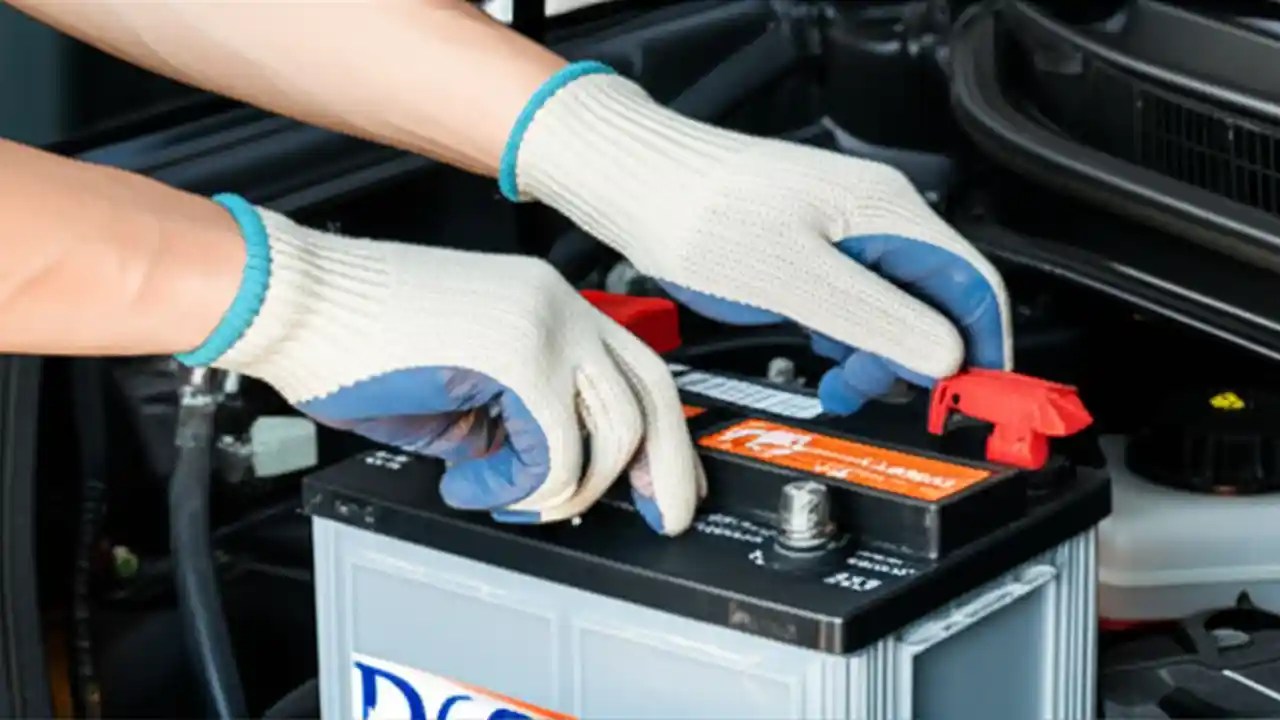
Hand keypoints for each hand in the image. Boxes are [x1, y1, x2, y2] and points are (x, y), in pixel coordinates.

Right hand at [179, 196, 702, 534]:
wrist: (296, 300)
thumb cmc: (355, 337)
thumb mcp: (460, 387)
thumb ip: (512, 419)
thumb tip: (544, 474)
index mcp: (549, 303)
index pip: (636, 368)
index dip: (661, 431)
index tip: (663, 478)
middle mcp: (559, 306)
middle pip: (652, 394)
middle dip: (663, 469)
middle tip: (661, 517)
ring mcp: (543, 327)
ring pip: (612, 430)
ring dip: (567, 488)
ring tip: (509, 499)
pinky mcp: (516, 359)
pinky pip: (553, 452)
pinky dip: (512, 489)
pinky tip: (465, 482)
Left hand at [506, 64, 1010, 412]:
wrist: (636, 186)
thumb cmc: (699, 213)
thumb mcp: (793, 277)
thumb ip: (875, 317)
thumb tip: (946, 355)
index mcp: (885, 213)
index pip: (972, 285)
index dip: (984, 349)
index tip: (974, 403)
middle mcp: (874, 218)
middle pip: (939, 300)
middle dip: (923, 358)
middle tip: (880, 392)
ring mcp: (844, 235)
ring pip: (897, 308)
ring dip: (883, 355)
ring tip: (845, 381)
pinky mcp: (813, 252)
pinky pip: (858, 305)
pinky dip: (852, 340)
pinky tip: (827, 357)